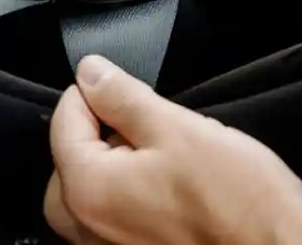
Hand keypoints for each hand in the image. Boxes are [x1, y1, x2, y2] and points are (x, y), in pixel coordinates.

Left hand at [44, 55, 301, 244]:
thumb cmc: (238, 202)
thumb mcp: (179, 129)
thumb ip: (124, 98)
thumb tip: (90, 72)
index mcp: (87, 191)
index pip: (63, 123)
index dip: (93, 92)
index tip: (123, 84)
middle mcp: (88, 229)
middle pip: (70, 164)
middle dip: (98, 134)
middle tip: (146, 122)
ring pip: (91, 196)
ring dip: (114, 169)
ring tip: (164, 157)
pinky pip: (115, 223)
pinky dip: (130, 200)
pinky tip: (172, 191)